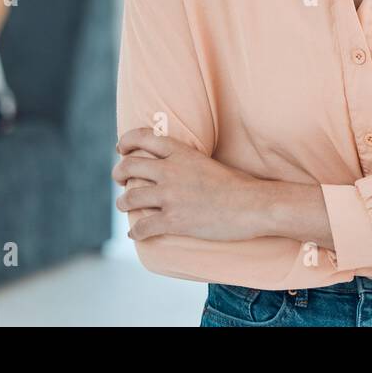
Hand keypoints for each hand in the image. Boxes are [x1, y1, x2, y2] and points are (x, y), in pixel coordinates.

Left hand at [113, 128, 268, 241]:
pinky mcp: (173, 220)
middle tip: (119, 179)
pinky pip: (142, 227)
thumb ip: (186, 161)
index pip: (143, 138)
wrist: (253, 205)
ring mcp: (170, 196)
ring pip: (129, 198)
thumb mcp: (207, 162)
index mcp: (181, 152)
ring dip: (122, 203)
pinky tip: (136, 234)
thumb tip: (172, 166)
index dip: (126, 141)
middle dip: (119, 173)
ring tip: (124, 206)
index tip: (121, 149)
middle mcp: (170, 171)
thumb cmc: (237, 185)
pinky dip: (136, 232)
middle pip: (129, 166)